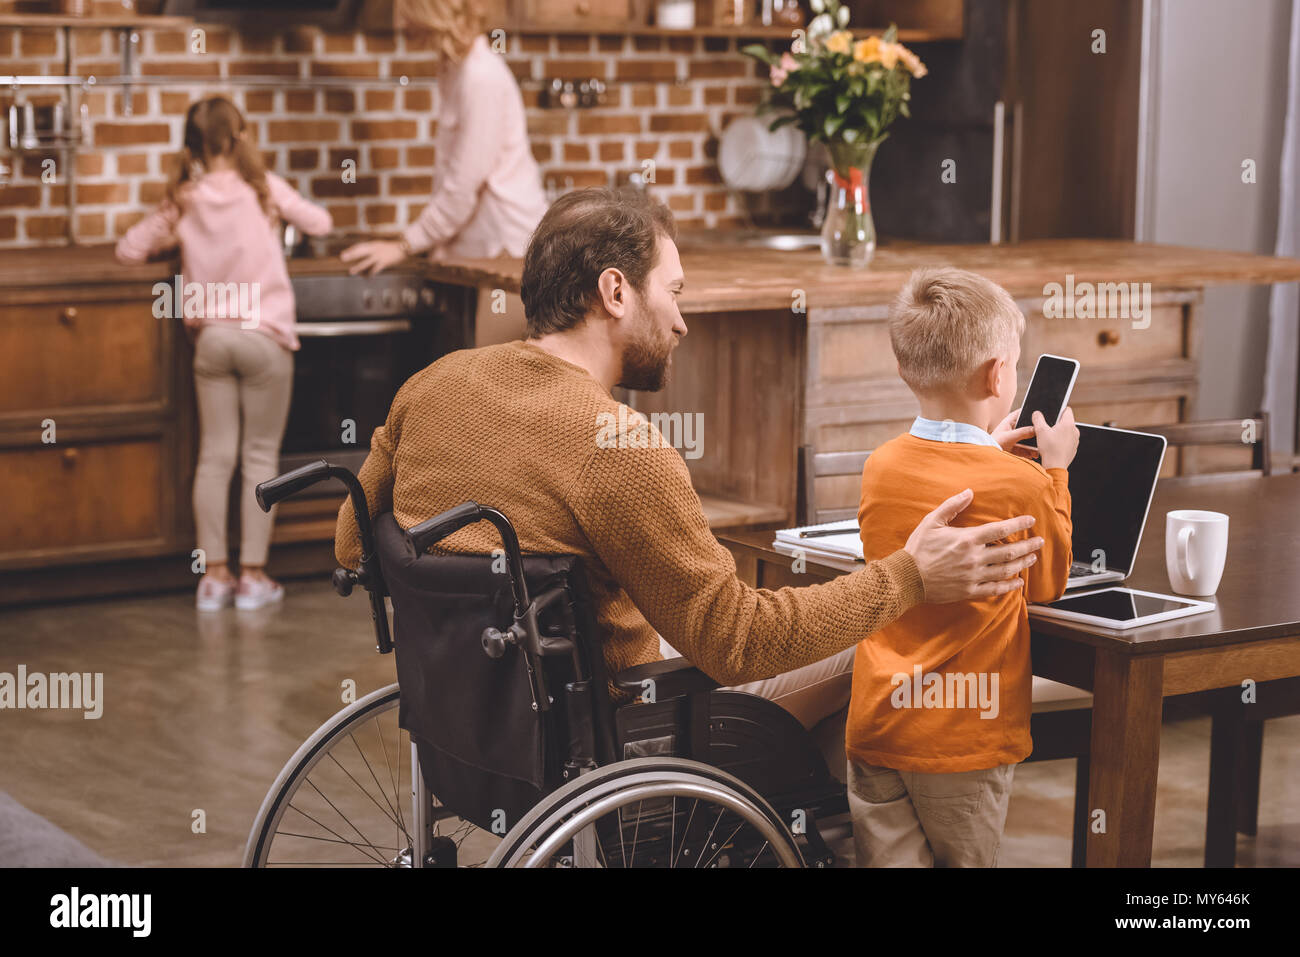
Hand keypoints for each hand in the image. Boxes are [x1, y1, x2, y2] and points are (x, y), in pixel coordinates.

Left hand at [340, 239, 407, 275]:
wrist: (403, 247)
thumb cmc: (392, 247)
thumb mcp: (380, 245)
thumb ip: (373, 248)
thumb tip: (365, 252)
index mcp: (373, 244)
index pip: (359, 246)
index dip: (351, 249)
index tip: (344, 253)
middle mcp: (374, 249)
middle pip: (360, 252)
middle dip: (351, 255)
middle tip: (342, 258)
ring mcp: (379, 256)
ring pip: (366, 262)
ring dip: (358, 267)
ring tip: (351, 271)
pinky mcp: (384, 262)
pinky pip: (376, 269)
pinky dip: (371, 273)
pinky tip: (368, 276)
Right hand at [903, 488, 1043, 602]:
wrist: (906, 578)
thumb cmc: (917, 549)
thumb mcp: (931, 521)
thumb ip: (952, 506)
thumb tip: (969, 492)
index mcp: (967, 539)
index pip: (1000, 529)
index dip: (1018, 524)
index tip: (1031, 520)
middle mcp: (974, 558)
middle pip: (1009, 551)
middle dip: (1028, 545)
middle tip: (1040, 541)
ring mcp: (974, 576)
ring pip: (1006, 570)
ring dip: (1023, 563)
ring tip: (1032, 557)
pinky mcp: (969, 591)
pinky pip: (995, 589)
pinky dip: (1009, 586)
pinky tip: (1018, 582)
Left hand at [991, 407, 1038, 459]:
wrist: (987, 458)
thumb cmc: (993, 444)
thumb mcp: (1009, 437)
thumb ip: (1023, 432)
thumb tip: (1036, 429)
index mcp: (1008, 422)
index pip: (1020, 413)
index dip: (1029, 412)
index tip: (1039, 414)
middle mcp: (1011, 429)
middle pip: (1026, 428)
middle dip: (1034, 432)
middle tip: (1042, 435)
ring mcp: (1013, 439)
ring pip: (1026, 440)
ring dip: (1033, 445)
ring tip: (1038, 450)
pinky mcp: (1013, 448)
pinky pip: (1024, 449)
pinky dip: (1029, 452)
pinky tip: (1033, 455)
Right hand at [1034, 406, 1079, 470]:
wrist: (1055, 466)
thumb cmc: (1050, 449)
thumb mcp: (1040, 431)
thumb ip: (1038, 419)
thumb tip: (1037, 413)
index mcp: (1068, 423)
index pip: (1067, 410)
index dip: (1059, 409)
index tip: (1053, 413)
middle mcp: (1075, 431)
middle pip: (1066, 421)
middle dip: (1057, 423)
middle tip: (1047, 428)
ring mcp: (1075, 440)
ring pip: (1066, 432)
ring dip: (1059, 433)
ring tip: (1049, 439)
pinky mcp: (1073, 448)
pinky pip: (1067, 441)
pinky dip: (1061, 441)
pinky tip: (1053, 446)